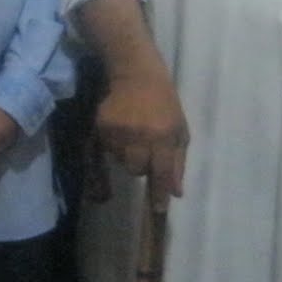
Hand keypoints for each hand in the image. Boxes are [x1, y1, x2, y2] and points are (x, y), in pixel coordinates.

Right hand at [96, 66, 187, 212]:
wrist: (136, 72)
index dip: (159, 193)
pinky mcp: (102, 125)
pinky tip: (122, 126)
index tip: (158, 209)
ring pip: (120, 160)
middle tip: (145, 148)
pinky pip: (107, 148)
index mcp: (164, 136)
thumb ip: (178, 162)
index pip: (162, 173)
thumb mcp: (180, 129)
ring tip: (134, 132)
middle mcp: (140, 136)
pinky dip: (115, 143)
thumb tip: (175, 193)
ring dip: (128, 153)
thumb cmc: (164, 102)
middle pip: (136, 171)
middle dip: (141, 165)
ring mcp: (119, 131)